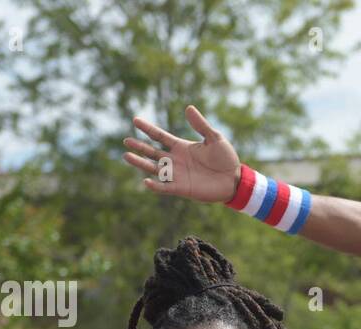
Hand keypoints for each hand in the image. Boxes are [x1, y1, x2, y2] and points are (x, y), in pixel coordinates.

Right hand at [124, 105, 241, 202]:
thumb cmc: (226, 158)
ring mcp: (177, 174)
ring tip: (126, 156)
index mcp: (181, 147)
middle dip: (139, 146)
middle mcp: (175, 160)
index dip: (148, 128)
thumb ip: (201, 125)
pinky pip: (165, 188)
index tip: (135, 120)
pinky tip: (146, 181)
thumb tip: (188, 108)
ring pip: (154, 168)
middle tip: (126, 140)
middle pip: (152, 152)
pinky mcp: (182, 188)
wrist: (234, 179)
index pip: (160, 136)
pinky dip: (155, 186)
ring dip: (140, 163)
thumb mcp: (214, 138)